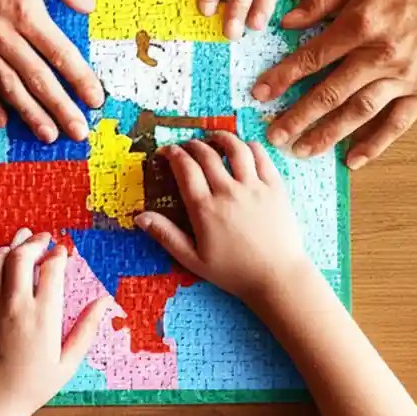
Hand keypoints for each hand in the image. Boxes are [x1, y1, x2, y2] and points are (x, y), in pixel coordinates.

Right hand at [0, 0, 103, 141]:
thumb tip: (87, 6)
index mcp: (24, 8)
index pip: (60, 53)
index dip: (81, 79)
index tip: (96, 100)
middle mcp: (0, 30)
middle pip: (37, 79)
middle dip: (61, 108)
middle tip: (78, 132)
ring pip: (6, 86)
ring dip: (29, 113)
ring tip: (47, 134)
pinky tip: (1, 120)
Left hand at [0, 229, 106, 415]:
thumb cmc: (31, 386)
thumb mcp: (68, 362)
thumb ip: (87, 328)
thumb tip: (105, 301)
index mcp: (42, 317)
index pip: (51, 269)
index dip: (58, 254)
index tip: (63, 252)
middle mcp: (13, 306)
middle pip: (21, 256)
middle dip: (34, 242)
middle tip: (42, 238)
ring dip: (8, 248)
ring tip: (19, 245)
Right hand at [135, 132, 311, 306]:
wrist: (277, 277)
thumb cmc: (234, 272)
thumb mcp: (193, 259)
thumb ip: (166, 236)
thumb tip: (140, 217)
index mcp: (205, 209)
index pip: (185, 168)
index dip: (173, 154)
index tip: (167, 152)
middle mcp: (228, 192)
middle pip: (206, 154)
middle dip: (192, 145)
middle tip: (187, 146)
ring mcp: (254, 187)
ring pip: (236, 148)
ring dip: (221, 138)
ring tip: (214, 138)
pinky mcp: (275, 187)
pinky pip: (262, 156)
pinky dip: (250, 146)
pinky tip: (243, 148)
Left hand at [254, 0, 416, 167]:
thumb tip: (287, 22)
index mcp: (362, 23)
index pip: (312, 57)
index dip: (282, 78)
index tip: (259, 95)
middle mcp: (381, 55)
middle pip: (330, 93)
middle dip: (297, 116)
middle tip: (272, 136)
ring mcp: (406, 76)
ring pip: (359, 112)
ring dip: (327, 134)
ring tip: (302, 150)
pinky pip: (397, 123)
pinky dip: (375, 144)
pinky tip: (353, 159)